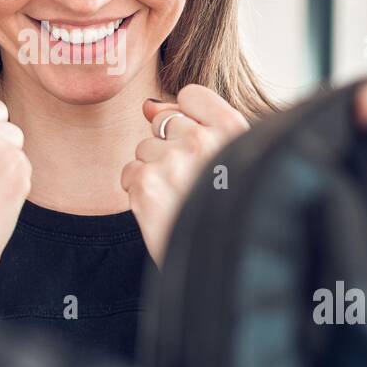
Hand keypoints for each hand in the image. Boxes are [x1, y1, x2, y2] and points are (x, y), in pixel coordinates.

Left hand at [121, 84, 250, 265]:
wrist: (227, 272)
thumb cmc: (232, 216)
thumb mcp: (234, 163)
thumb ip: (200, 126)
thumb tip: (149, 105)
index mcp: (236, 131)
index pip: (192, 94)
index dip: (188, 117)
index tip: (198, 147)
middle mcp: (204, 141)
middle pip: (165, 122)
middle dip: (171, 148)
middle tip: (192, 186)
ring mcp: (171, 162)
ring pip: (144, 148)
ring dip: (155, 172)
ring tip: (180, 201)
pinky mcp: (145, 185)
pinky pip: (129, 172)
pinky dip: (140, 193)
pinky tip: (164, 211)